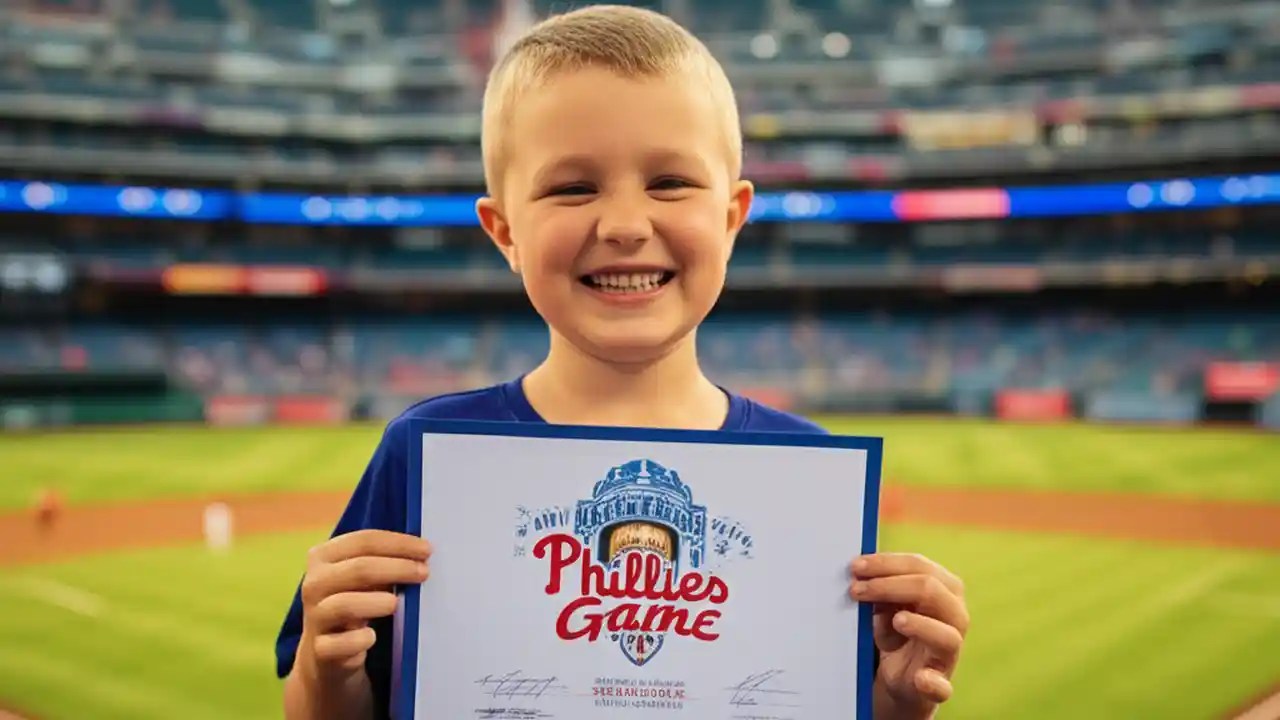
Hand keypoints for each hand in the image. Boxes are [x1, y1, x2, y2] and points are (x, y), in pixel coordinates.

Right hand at [298, 530, 431, 678]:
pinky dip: (359, 640)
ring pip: (345, 605)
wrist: (327, 652)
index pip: (363, 541)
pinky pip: (341, 644)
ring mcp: (315, 617)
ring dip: (376, 602)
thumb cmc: (353, 602)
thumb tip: (421, 554)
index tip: (427, 550)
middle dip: (397, 568)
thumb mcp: (361, 578)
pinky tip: (372, 637)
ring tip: (397, 603)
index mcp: (323, 556)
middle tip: (424, 573)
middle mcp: (314, 583)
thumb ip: (382, 562)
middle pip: (359, 569)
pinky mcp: (320, 649)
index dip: (398, 543)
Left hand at [849, 553, 967, 719]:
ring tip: (896, 620)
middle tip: (856, 589)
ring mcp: (949, 652)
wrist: (903, 678)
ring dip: (921, 626)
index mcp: (944, 590)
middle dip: (890, 586)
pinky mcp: (940, 684)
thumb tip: (860, 575)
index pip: (920, 566)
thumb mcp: (887, 606)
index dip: (887, 563)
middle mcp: (954, 616)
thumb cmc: (898, 631)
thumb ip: (881, 592)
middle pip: (931, 591)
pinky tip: (920, 678)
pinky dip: (933, 684)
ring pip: (947, 635)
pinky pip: (942, 686)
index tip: (856, 566)